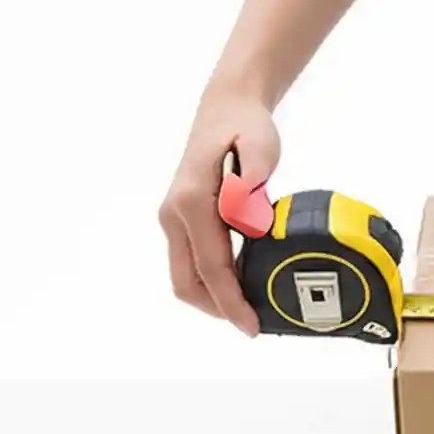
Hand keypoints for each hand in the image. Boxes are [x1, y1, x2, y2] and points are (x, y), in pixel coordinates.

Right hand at [158, 91, 280, 336]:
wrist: (227, 107)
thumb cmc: (245, 126)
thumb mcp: (260, 145)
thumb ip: (253, 179)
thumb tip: (244, 215)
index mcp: (192, 202)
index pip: (211, 267)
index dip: (231, 302)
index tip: (251, 326)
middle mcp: (175, 214)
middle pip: (188, 283)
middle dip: (218, 310)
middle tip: (253, 326)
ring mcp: (174, 218)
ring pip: (186, 277)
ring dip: (213, 299)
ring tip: (250, 311)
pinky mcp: (181, 220)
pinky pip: (191, 262)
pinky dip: (211, 282)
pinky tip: (239, 286)